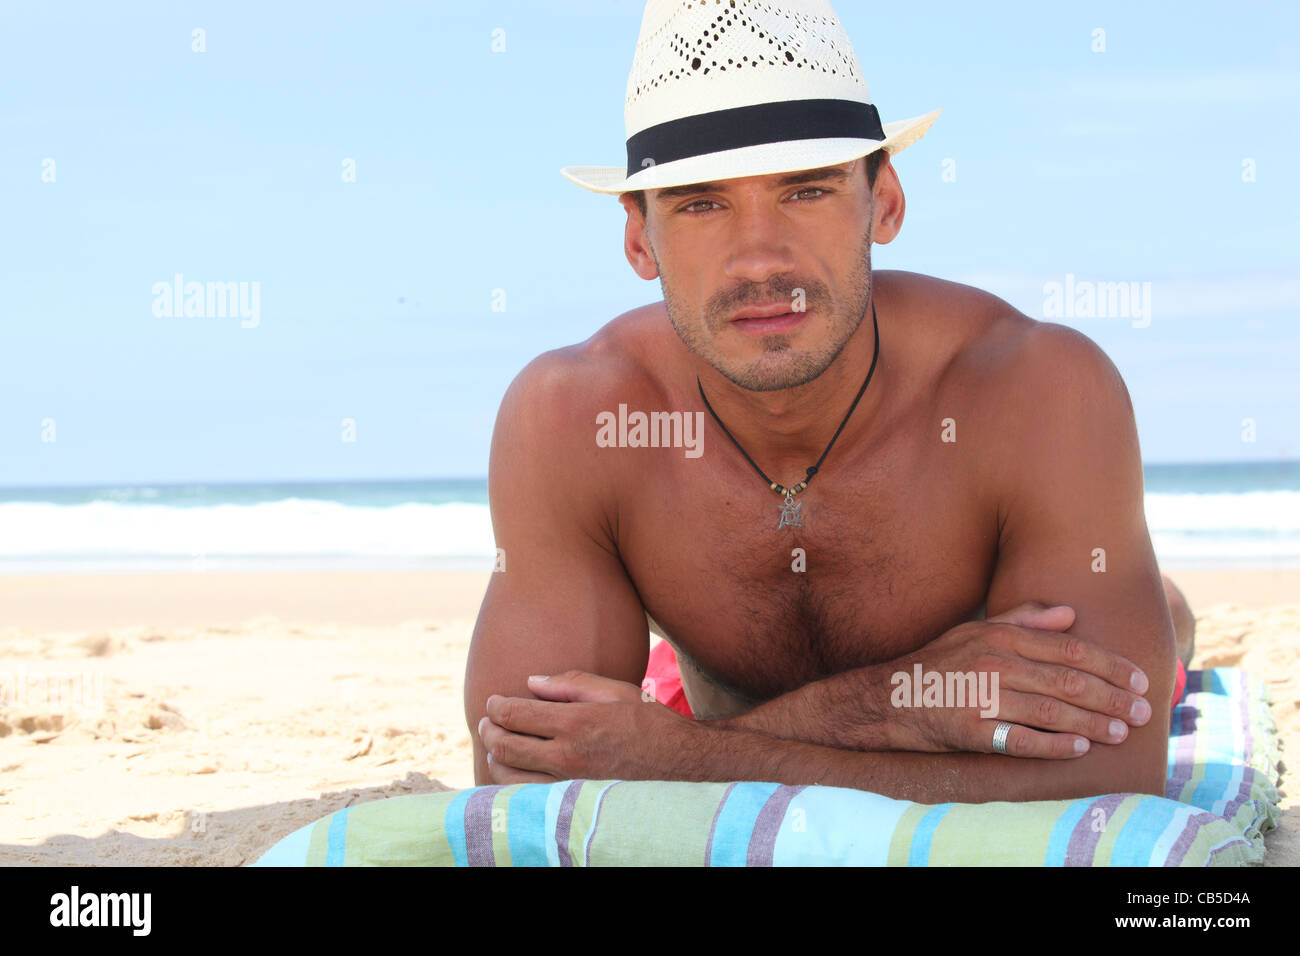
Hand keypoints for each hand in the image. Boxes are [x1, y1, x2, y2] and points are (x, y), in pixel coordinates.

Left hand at [478, 671, 692, 783]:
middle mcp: (567, 757)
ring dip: (494, 758)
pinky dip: (510, 784)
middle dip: (488, 730)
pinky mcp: (572, 805)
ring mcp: (568, 786)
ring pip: (508, 778)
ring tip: (498, 745)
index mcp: (576, 723)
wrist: (683, 766)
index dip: (496, 706)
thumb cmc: (651, 723)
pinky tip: (515, 771)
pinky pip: (526, 798)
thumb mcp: (616, 691)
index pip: (515, 714)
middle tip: (487, 721)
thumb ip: (571, 684)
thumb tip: (531, 682)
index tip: (494, 700)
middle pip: (504, 745)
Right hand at [888, 602, 1151, 758]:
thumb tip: (1070, 613)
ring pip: (1051, 712)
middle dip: (1112, 699)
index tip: (1139, 680)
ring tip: (1121, 733)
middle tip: (1143, 713)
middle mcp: (993, 664)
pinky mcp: (970, 731)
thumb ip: (1023, 619)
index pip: (1069, 649)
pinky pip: (1021, 740)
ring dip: (1093, 724)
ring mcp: (981, 698)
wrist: (888, 697)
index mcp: (1000, 637)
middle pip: (1068, 682)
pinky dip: (1055, 746)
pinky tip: (1080, 749)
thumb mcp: (976, 630)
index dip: (1110, 665)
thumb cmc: (939, 663)